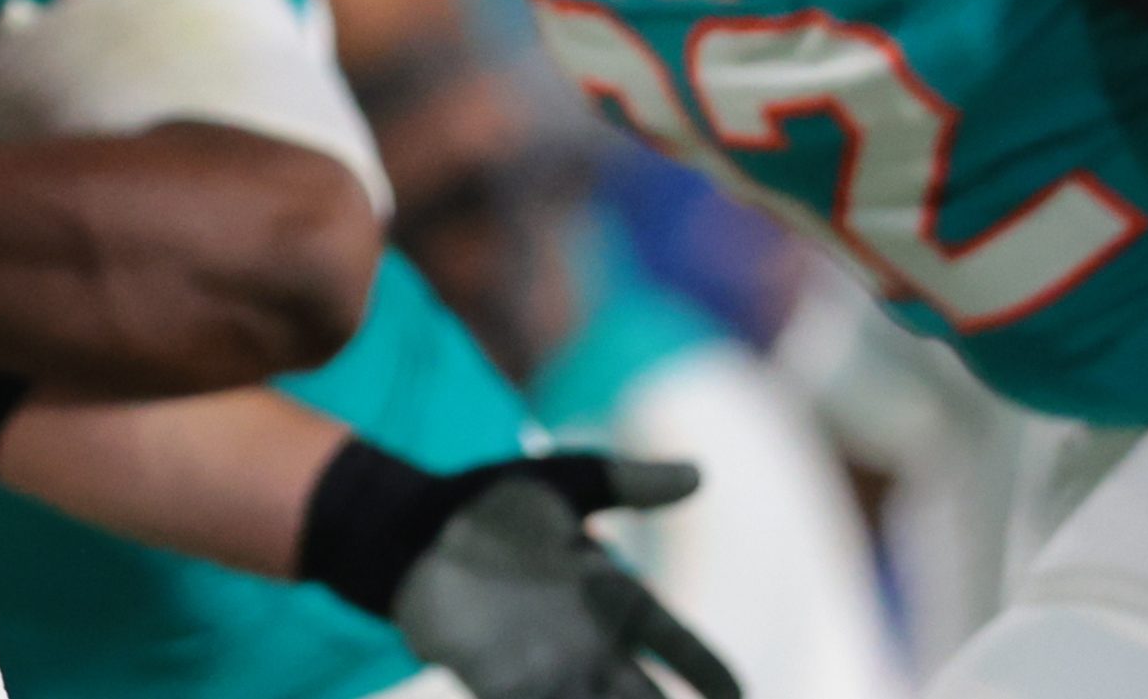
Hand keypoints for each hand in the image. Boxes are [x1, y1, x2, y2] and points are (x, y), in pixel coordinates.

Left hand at [390, 457, 738, 698]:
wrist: (409, 530)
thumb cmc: (489, 502)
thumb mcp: (561, 483)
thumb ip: (625, 482)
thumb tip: (697, 472)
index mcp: (613, 598)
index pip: (673, 640)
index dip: (705, 668)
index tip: (738, 694)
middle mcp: (589, 642)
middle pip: (643, 695)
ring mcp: (546, 668)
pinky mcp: (499, 685)